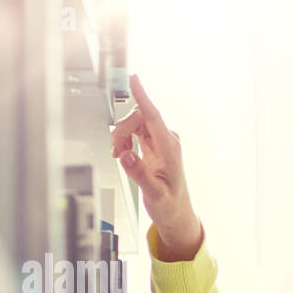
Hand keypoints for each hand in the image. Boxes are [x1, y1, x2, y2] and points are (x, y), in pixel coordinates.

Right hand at [111, 73, 201, 258]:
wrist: (176, 212)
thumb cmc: (170, 205)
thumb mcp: (154, 194)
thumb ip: (139, 174)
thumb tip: (127, 155)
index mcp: (170, 149)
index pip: (153, 117)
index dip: (142, 96)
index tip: (134, 79)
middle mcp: (167, 141)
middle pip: (138, 118)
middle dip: (122, 130)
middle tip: (116, 150)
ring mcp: (160, 142)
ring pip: (134, 124)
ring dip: (121, 136)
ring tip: (120, 155)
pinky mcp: (153, 145)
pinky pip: (134, 132)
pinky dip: (124, 140)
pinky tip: (123, 153)